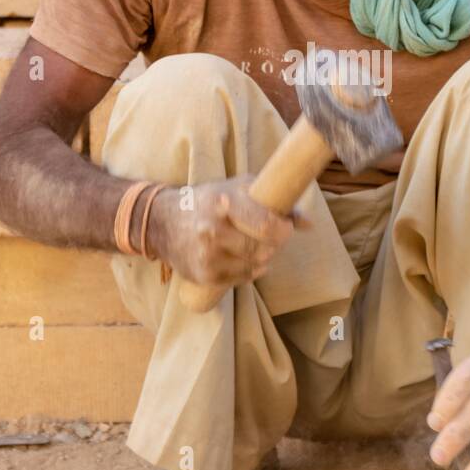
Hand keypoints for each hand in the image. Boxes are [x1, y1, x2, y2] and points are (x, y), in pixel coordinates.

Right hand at [148, 176, 308, 287]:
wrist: (161, 222)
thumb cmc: (207, 201)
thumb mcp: (236, 189)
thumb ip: (273, 200)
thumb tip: (307, 223)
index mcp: (224, 203)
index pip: (267, 225)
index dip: (284, 230)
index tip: (286, 228)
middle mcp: (213, 230)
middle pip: (264, 249)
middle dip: (274, 245)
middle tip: (271, 237)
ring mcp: (207, 256)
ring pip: (255, 267)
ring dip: (262, 259)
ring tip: (251, 245)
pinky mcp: (203, 276)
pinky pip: (241, 279)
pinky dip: (247, 271)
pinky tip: (239, 257)